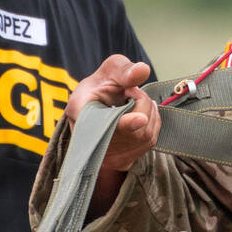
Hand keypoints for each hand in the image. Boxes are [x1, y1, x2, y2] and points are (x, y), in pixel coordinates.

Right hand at [66, 56, 160, 218]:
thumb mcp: (109, 70)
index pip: (103, 125)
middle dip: (141, 102)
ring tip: (132, 101)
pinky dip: (150, 122)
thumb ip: (124, 70)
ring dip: (147, 111)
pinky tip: (140, 113)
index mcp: (80, 113)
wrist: (97, 109)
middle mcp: (92, 140)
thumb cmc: (102, 87)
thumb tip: (142, 70)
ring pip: (144, 134)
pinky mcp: (123, 161)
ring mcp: (108, 155)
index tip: (141, 118)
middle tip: (130, 90)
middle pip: (132, 126)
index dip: (125, 123)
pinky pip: (149, 140)